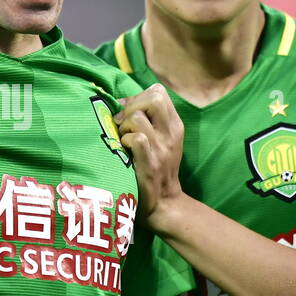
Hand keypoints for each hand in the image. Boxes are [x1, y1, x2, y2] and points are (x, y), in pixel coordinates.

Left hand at [116, 84, 186, 221]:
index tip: (128, 112)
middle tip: (123, 124)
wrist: (163, 203)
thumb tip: (121, 102)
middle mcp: (171, 134)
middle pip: (154, 98)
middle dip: (132, 106)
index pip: (158, 92)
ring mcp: (162, 149)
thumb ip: (149, 119)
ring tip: (123, 139)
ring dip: (124, 126)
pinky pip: (136, 139)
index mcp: (174, 125)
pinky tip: (123, 150)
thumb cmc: (156, 167)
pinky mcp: (150, 164)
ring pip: (139, 118)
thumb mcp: (162, 140)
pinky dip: (125, 141)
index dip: (138, 97)